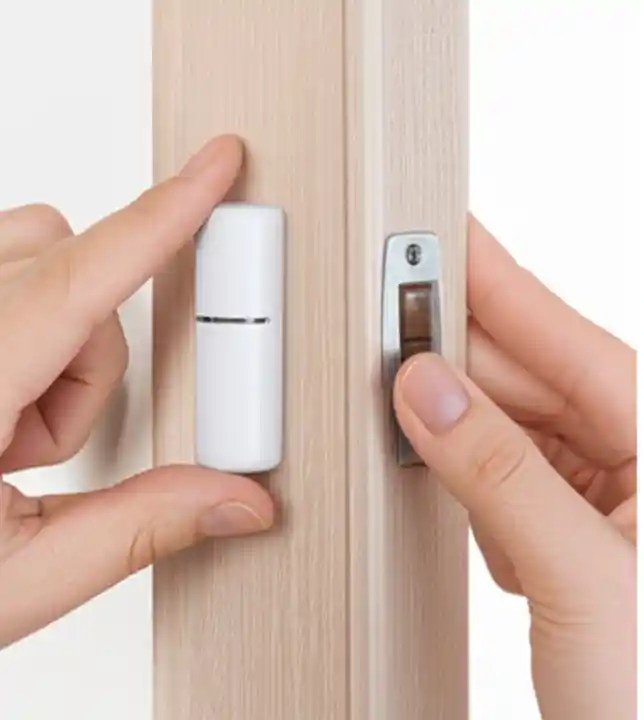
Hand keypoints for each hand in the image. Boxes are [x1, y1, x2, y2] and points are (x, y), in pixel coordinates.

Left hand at [0, 136, 274, 647]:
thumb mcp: (17, 579)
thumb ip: (140, 528)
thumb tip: (237, 499)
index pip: (79, 282)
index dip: (163, 217)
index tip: (215, 165)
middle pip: (68, 279)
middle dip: (87, 367)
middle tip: (32, 455)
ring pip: (34, 260)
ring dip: (50, 340)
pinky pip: (2, 262)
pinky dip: (19, 316)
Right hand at [392, 217, 634, 719]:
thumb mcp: (580, 574)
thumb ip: (501, 477)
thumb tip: (431, 393)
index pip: (567, 342)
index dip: (498, 284)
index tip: (445, 235)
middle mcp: (630, 465)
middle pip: (527, 378)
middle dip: (455, 350)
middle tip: (387, 307)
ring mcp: (596, 504)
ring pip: (507, 429)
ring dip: (455, 423)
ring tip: (399, 389)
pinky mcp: (565, 542)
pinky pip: (501, 480)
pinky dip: (465, 480)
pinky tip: (447, 480)